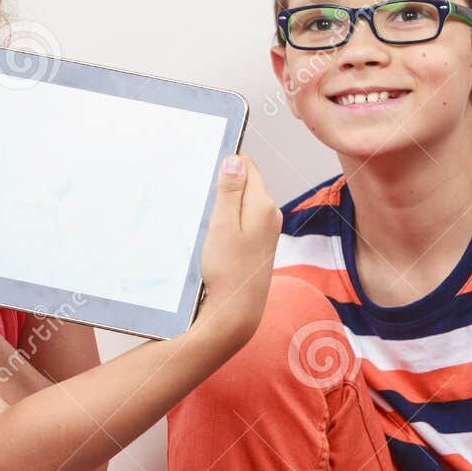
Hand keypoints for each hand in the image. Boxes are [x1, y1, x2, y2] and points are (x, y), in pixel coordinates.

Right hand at [193, 154, 280, 350]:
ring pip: (242, 202)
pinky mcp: (259, 243)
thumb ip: (229, 191)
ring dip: (224, 205)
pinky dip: (228, 221)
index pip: (246, 166)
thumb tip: (234, 160)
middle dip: (223, 185)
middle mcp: (270, 214)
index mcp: (263, 204)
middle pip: (245, 183)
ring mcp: (267, 229)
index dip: (225, 165)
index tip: (204, 174)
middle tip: (201, 201)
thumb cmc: (227, 270)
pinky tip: (214, 235)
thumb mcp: (222, 225)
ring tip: (206, 221)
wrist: (237, 311)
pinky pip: (242, 220)